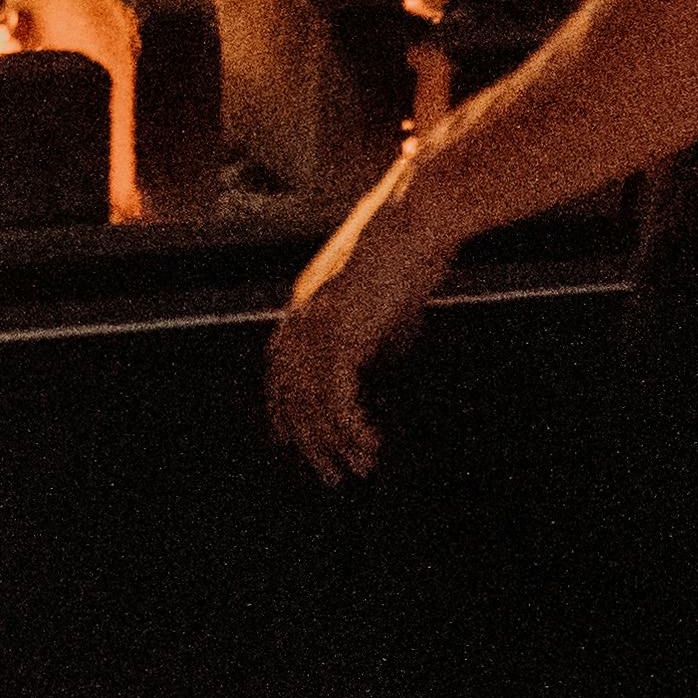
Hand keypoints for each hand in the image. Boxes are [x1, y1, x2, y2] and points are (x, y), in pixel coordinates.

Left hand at [265, 174, 454, 486]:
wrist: (417, 223)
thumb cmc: (411, 254)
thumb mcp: (388, 302)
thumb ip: (376, 335)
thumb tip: (382, 363)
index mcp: (305, 310)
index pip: (281, 375)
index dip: (288, 413)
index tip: (302, 444)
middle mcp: (300, 322)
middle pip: (290, 399)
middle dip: (310, 441)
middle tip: (334, 474)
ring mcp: (315, 330)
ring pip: (312, 407)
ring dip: (335, 444)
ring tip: (357, 470)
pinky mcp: (338, 338)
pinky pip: (337, 401)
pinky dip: (352, 429)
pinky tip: (371, 447)